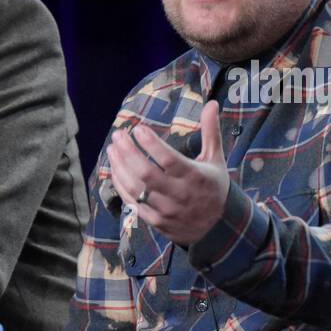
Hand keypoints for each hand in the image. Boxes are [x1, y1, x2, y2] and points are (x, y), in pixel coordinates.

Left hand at [106, 101, 229, 245]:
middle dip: (128, 153)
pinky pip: (133, 203)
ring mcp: (166, 210)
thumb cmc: (214, 186)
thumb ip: (211, 131)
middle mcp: (180, 194)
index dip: (150, 144)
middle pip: (147, 173)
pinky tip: (115, 170)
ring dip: (120, 167)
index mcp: (195, 177)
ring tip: (112, 149)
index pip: (169, 159)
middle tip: (118, 136)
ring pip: (136, 188)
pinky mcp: (156, 221)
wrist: (218, 227)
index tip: (138, 129)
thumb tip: (212, 103)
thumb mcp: (215, 159)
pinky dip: (121, 186)